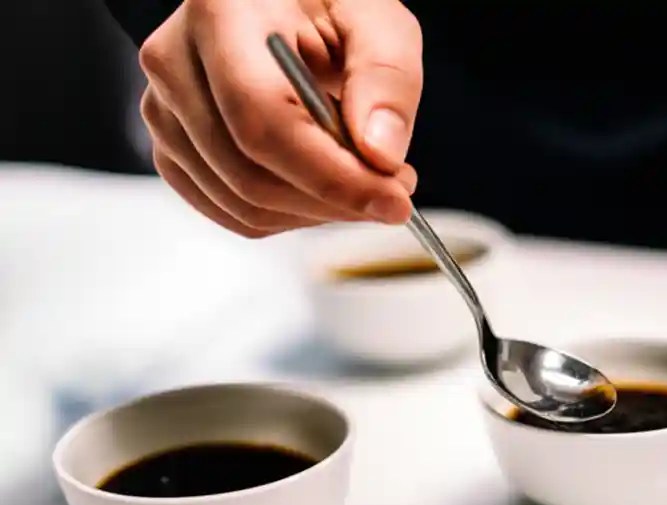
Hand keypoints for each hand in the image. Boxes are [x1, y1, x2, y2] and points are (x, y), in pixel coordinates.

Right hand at [138, 0, 421, 237]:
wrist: (281, 7)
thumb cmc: (326, 4)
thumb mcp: (375, 17)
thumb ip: (386, 76)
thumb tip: (380, 153)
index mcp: (221, 14)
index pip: (264, 119)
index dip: (331, 176)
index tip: (393, 200)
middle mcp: (175, 63)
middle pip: (251, 175)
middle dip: (336, 200)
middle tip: (395, 189)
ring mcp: (165, 112)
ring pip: (244, 205)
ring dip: (319, 212)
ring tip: (364, 177)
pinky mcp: (173, 151)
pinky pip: (234, 214)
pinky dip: (292, 216)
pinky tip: (324, 186)